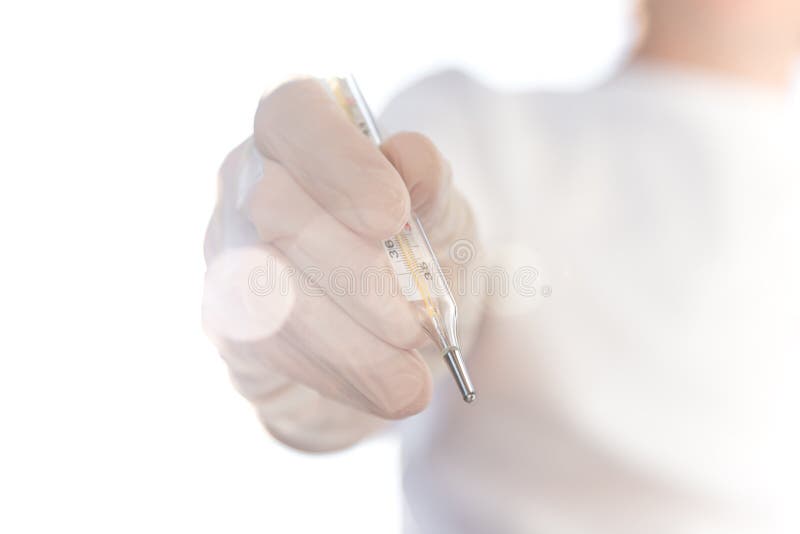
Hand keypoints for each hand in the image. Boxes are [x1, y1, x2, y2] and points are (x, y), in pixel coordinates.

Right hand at [202, 79, 478, 449]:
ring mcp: (226, 245)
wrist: (386, 322)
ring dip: (344, 342)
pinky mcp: (223, 311)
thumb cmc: (413, 246)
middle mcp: (248, 178)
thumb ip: (430, 184)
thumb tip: (411, 159)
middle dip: (351, 276)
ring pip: (261, 286)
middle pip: (272, 207)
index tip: (392, 215)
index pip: (292, 111)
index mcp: (301, 128)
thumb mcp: (439, 212)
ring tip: (411, 382)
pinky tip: (382, 391)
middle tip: (415, 327)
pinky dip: (330, 373)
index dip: (337, 161)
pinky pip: (261, 342)